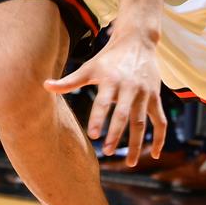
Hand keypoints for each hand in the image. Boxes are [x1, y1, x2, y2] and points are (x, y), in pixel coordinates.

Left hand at [44, 30, 165, 164]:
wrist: (138, 41)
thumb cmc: (109, 57)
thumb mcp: (90, 67)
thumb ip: (69, 81)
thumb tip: (45, 86)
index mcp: (111, 79)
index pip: (104, 101)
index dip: (99, 118)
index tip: (93, 135)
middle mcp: (130, 87)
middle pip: (124, 114)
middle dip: (116, 134)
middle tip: (106, 151)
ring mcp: (145, 93)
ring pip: (142, 122)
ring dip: (136, 143)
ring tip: (129, 163)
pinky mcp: (156, 97)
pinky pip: (160, 120)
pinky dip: (159, 138)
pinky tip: (154, 155)